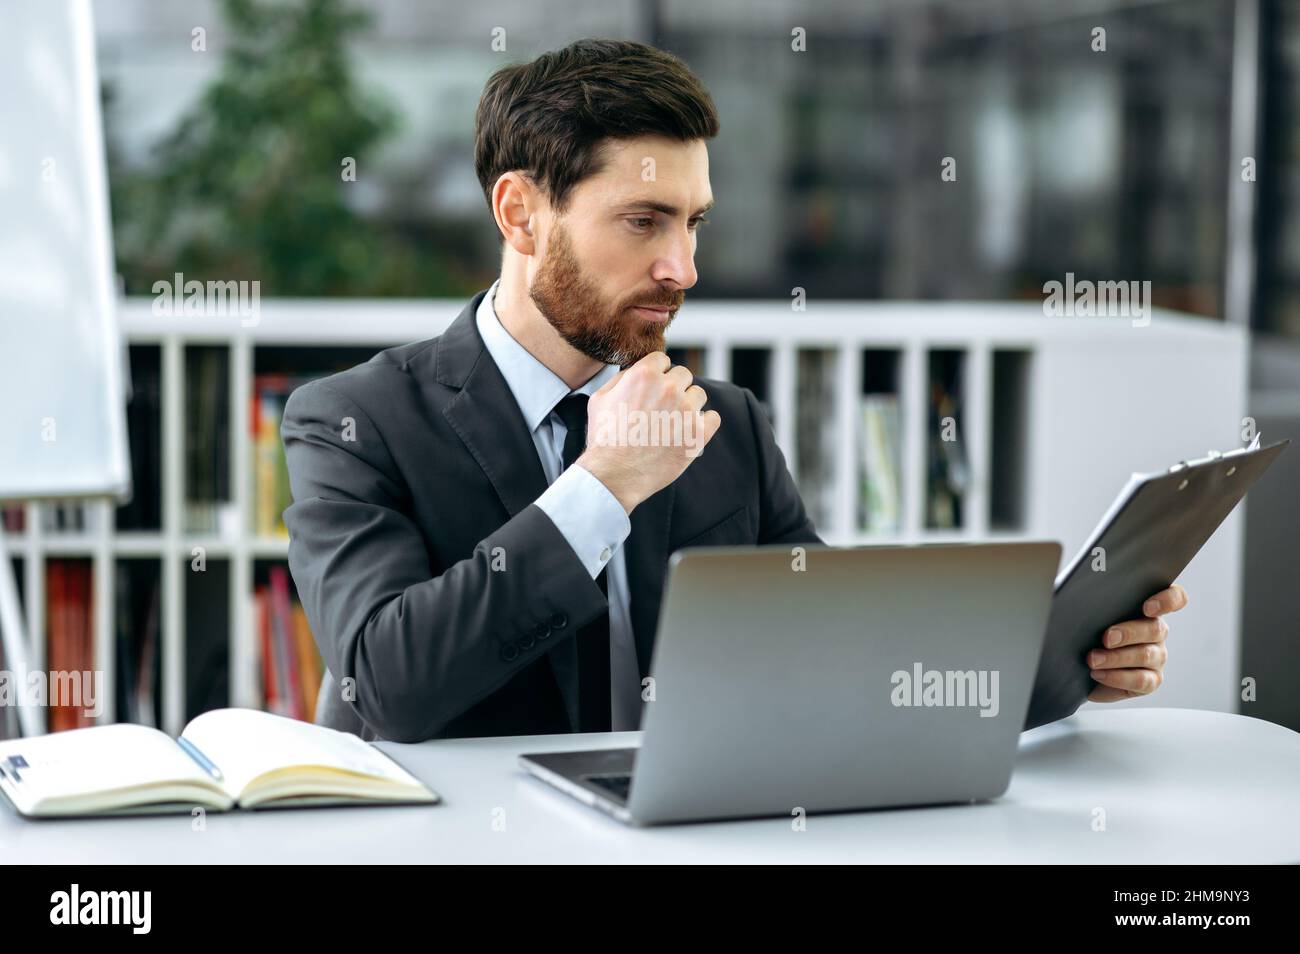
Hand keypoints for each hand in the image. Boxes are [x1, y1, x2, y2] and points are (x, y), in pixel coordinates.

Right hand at [577, 351, 721, 512]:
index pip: (663, 360)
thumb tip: (637, 370)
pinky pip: (713, 417)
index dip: (657, 373)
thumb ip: (622, 378)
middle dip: (674, 387)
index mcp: (645, 375)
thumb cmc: (605, 438)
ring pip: (699, 394)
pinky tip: (690, 431)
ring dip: (689, 404)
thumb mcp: (600, 399)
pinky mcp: (699, 433)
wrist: (615, 474)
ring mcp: (687, 410)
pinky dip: (704, 423)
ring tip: (674, 421)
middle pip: (683, 375)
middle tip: (663, 407)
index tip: (654, 388)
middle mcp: (669, 388)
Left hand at [1086, 583, 1187, 701]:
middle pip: (1155, 629)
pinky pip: (1141, 680)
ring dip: (1116, 658)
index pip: (1175, 598)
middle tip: (1106, 638)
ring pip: (1146, 655)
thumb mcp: (1091, 615)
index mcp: (1148, 608)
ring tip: (1093, 659)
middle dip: (1129, 633)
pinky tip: (1099, 674)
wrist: (1078, 666)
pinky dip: (1117, 677)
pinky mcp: (1151, 680)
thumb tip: (1087, 599)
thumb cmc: (1086, 633)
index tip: (1148, 607)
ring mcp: (1157, 657)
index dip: (1168, 600)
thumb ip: (1098, 604)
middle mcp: (1156, 631)